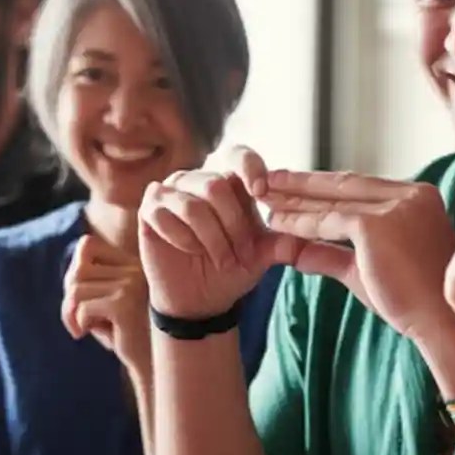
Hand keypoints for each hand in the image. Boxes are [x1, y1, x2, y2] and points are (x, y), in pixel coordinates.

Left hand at [62, 234, 149, 370]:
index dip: (76, 271)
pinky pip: (82, 308)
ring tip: (82, 329)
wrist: (158, 367)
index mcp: (137, 262)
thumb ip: (91, 282)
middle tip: (78, 321)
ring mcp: (133, 283)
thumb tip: (71, 269)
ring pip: (76, 288)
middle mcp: (138, 267)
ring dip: (71, 314)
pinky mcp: (125, 304)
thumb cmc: (131, 337)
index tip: (82, 299)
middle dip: (70, 298)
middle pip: (78, 268)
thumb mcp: (110, 304)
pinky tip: (90, 335)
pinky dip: (79, 324)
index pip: (88, 245)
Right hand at [138, 147, 303, 319]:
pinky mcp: (149, 209)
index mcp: (232, 181)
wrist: (200, 299)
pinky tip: (191, 251)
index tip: (261, 192)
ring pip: (193, 204)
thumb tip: (305, 241)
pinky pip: (166, 215)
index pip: (240, 155)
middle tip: (241, 253)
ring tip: (221, 259)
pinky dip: (184, 239)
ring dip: (212, 238)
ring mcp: (172, 190)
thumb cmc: (232, 268)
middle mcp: (200, 178)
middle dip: (233, 225)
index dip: (251, 167)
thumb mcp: (263, 257)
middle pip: (217, 184)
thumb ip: (283, 244)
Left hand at [260, 168, 454, 341]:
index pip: (360, 187)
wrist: (443, 322)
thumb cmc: (414, 302)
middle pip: (344, 184)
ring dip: (295, 199)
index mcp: (416, 198)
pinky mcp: (378, 224)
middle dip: (303, 183)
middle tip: (269, 179)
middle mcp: (409, 194)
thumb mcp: (368, 273)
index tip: (295, 188)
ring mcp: (396, 206)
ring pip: (333, 200)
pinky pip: (330, 220)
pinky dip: (301, 222)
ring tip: (265, 197)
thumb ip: (334, 257)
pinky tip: (277, 222)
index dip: (324, 188)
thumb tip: (298, 255)